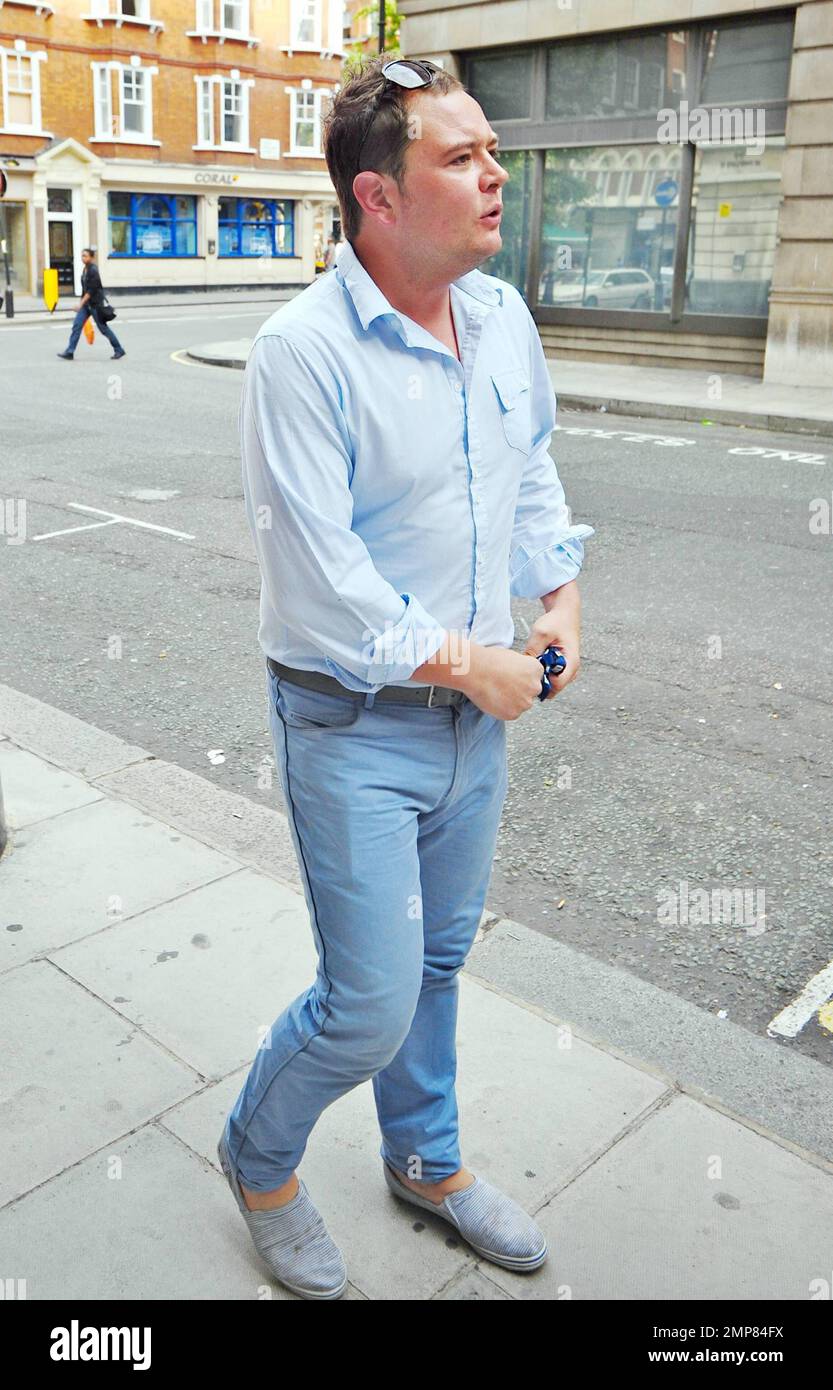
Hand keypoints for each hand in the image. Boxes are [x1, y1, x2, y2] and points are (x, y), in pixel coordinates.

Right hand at [458, 645, 544, 720]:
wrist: (476, 671)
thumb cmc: (490, 661)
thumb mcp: (513, 657)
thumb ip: (521, 668)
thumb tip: (519, 675)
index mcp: (536, 670)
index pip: (535, 678)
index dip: (522, 679)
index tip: (513, 678)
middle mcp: (535, 687)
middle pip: (530, 693)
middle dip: (520, 692)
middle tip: (503, 686)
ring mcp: (525, 702)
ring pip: (520, 704)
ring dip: (512, 701)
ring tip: (496, 692)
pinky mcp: (513, 714)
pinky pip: (510, 713)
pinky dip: (502, 709)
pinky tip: (493, 699)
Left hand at [523, 580, 581, 700]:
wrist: (564, 613)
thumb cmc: (556, 622)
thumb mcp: (541, 632)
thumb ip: (534, 649)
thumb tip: (525, 666)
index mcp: (571, 662)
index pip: (557, 685)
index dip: (541, 684)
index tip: (529, 675)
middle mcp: (572, 669)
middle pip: (553, 688)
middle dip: (539, 683)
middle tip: (527, 672)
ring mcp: (567, 670)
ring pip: (551, 684)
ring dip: (540, 678)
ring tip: (531, 666)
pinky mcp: (561, 667)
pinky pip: (550, 677)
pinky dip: (541, 673)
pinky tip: (534, 664)